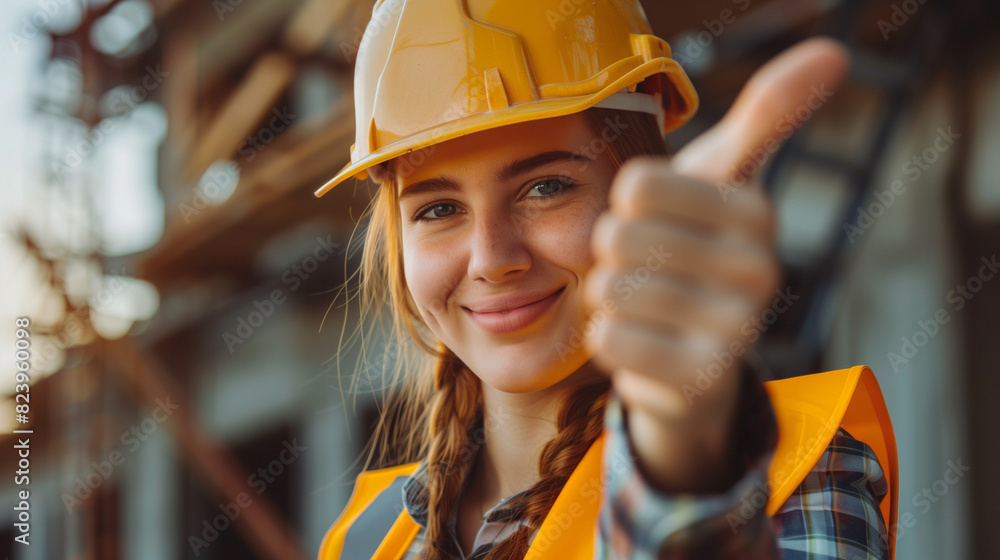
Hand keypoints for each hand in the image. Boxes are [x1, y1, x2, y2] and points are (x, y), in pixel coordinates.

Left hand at [582, 37, 850, 492]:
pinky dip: (608, 339)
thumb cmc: (698, 253)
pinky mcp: (702, 383)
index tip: (659, 222)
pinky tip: (643, 344)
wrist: (695, 361)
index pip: (637, 184)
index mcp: (756, 214)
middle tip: (648, 271)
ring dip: (611, 298)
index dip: (627, 206)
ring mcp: (737, 333)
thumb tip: (835, 51)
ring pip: (610, 288)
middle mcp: (760, 272)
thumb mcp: (726, 177)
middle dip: (614, 256)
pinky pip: (607, 339)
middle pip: (617, 236)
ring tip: (648, 308)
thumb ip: (766, 114)